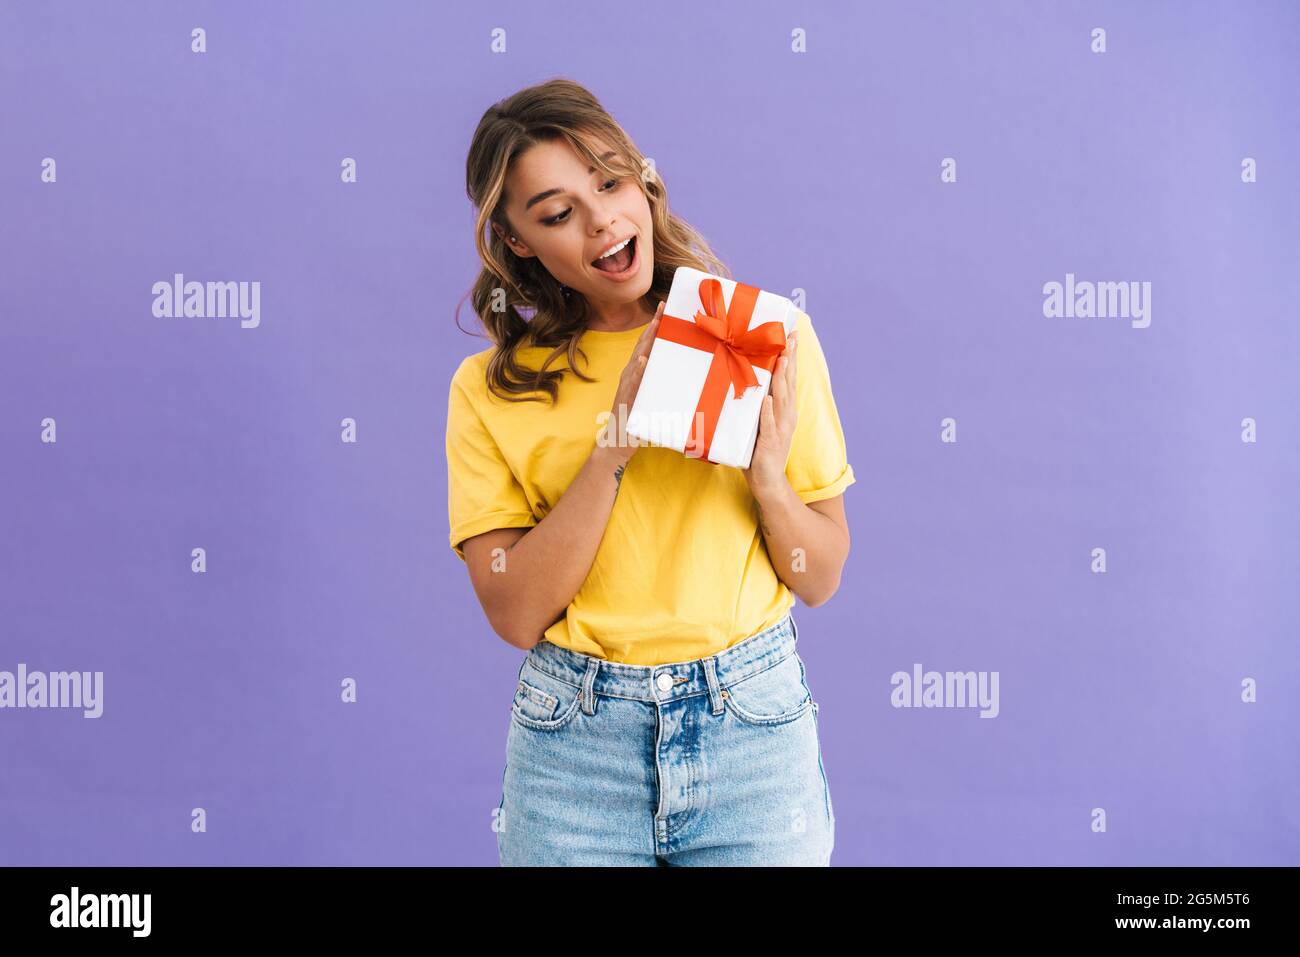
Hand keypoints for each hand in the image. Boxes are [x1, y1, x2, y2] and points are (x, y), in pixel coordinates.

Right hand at [599, 301, 663, 465]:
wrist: (618, 442)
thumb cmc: (639, 420)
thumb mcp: (655, 397)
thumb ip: (664, 384)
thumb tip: (686, 374)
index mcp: (638, 371)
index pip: (648, 343)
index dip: (656, 325)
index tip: (666, 308)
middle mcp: (631, 373)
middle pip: (643, 344)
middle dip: (653, 325)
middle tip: (664, 307)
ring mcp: (627, 384)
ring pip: (638, 358)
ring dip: (646, 341)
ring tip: (655, 324)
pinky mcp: (627, 398)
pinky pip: (633, 382)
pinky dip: (637, 371)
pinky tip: (643, 361)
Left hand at [742, 327, 796, 495]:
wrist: (768, 482)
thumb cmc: (760, 451)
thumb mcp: (760, 422)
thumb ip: (759, 405)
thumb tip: (749, 382)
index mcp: (785, 410)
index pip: (790, 378)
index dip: (791, 357)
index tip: (792, 336)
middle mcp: (787, 416)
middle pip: (789, 383)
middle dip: (790, 359)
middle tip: (791, 337)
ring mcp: (780, 429)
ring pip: (782, 399)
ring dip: (782, 379)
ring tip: (782, 359)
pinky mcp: (771, 443)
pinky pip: (769, 424)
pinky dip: (769, 411)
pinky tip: (768, 399)